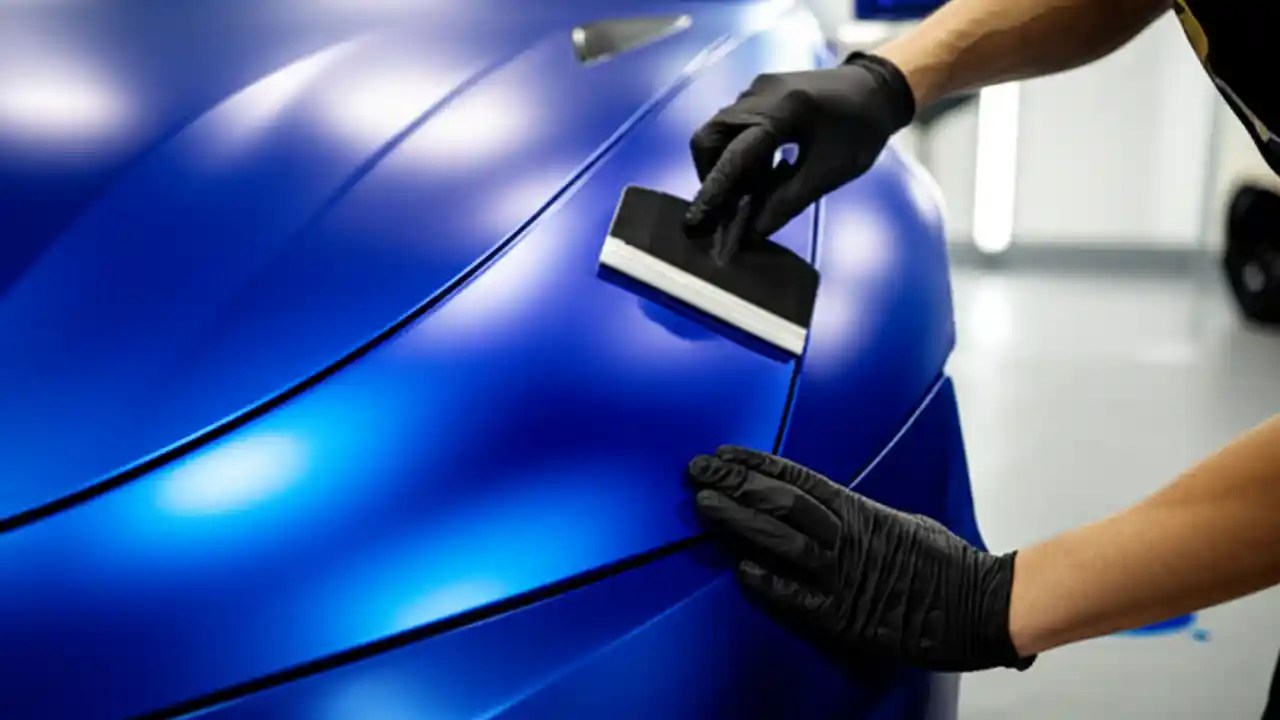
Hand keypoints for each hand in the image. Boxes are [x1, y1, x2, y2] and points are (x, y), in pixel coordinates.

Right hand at [683, 53, 914, 244]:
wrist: (878, 87)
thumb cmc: (861, 131)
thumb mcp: (828, 173)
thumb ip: (785, 203)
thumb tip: (751, 233)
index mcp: (782, 111)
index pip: (735, 154)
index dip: (715, 190)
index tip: (697, 220)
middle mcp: (759, 94)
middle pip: (710, 137)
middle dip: (712, 174)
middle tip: (728, 203)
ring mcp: (756, 89)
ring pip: (718, 131)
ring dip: (725, 165)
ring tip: (752, 190)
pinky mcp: (759, 91)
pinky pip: (733, 124)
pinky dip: (738, 151)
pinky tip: (763, 170)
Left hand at [687, 446, 1033, 671]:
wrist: (982, 606)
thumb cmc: (947, 564)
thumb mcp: (902, 524)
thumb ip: (861, 517)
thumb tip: (833, 510)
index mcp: (861, 512)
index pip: (797, 479)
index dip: (756, 464)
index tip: (723, 453)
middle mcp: (848, 539)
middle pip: (781, 502)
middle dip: (736, 484)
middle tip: (698, 470)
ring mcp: (846, 577)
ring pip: (782, 540)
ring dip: (739, 521)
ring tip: (705, 504)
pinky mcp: (848, 617)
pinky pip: (801, 597)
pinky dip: (770, 583)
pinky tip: (741, 568)